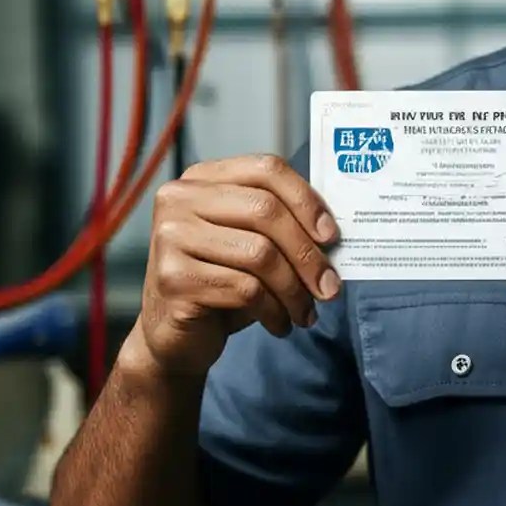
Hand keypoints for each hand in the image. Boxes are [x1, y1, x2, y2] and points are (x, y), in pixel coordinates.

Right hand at [131, 154, 340, 379]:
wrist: (176, 336)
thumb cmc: (222, 283)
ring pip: (260, 254)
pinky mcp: (173, 277)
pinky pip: (245, 289)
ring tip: (306, 311)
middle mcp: (180, 199)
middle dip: (308, 254)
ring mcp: (171, 236)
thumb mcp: (252, 244)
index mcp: (203, 178)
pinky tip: (280, 323)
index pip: (266, 168)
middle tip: (330, 287)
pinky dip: (273, 310)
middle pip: (266, 210)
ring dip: (295, 290)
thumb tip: (334, 232)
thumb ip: (283, 224)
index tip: (332, 235)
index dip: (306, 199)